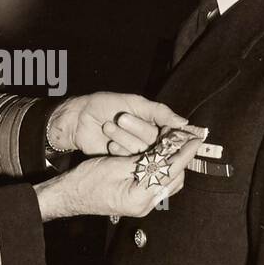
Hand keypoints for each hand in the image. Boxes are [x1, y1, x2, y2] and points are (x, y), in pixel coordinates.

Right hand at [34, 132, 201, 222]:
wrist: (68, 195)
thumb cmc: (86, 181)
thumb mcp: (117, 165)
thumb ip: (144, 161)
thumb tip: (168, 151)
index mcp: (140, 198)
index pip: (171, 173)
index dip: (184, 154)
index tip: (194, 140)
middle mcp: (145, 205)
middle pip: (174, 179)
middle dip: (180, 158)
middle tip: (183, 139)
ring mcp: (141, 205)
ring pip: (168, 182)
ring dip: (171, 163)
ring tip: (172, 145)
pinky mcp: (137, 200)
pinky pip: (156, 183)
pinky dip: (160, 169)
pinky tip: (157, 156)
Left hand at [47, 92, 190, 156]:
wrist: (80, 118)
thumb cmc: (105, 106)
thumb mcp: (134, 103)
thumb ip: (159, 112)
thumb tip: (183, 122)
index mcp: (154, 124)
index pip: (170, 133)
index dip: (168, 133)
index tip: (163, 131)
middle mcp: (147, 140)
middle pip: (154, 142)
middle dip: (136, 129)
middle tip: (121, 117)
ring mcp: (134, 152)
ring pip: (140, 151)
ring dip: (124, 138)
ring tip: (109, 126)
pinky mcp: (121, 162)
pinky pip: (127, 160)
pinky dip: (118, 150)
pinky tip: (109, 142)